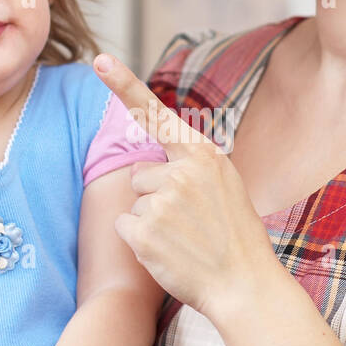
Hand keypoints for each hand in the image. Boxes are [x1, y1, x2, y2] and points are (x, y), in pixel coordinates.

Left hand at [91, 54, 276, 319]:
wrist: (246, 286)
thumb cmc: (234, 238)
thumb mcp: (224, 186)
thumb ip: (191, 166)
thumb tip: (145, 164)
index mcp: (202, 155)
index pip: (156, 114)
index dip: (123, 83)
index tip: (99, 59)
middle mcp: (180, 172)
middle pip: (141, 172)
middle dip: (156, 194)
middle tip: (191, 223)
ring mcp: (161, 202)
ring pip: (134, 201)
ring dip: (150, 220)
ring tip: (185, 239)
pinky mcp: (143, 232)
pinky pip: (124, 225)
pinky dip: (140, 241)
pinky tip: (169, 253)